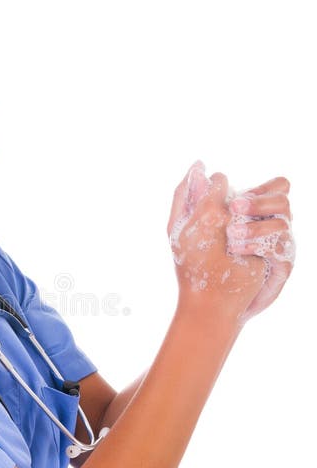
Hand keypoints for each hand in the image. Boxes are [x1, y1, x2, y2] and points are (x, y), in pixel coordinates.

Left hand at [167, 161, 293, 327]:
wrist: (209, 303)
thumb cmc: (195, 265)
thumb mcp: (183, 227)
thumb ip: (189, 195)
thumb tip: (198, 164)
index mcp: (248, 208)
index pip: (273, 184)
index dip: (254, 187)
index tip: (229, 201)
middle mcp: (266, 220)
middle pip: (283, 192)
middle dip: (257, 200)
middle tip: (234, 209)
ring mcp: (276, 240)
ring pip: (284, 216)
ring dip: (255, 225)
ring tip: (232, 239)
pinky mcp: (281, 262)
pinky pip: (283, 244)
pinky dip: (259, 245)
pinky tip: (240, 252)